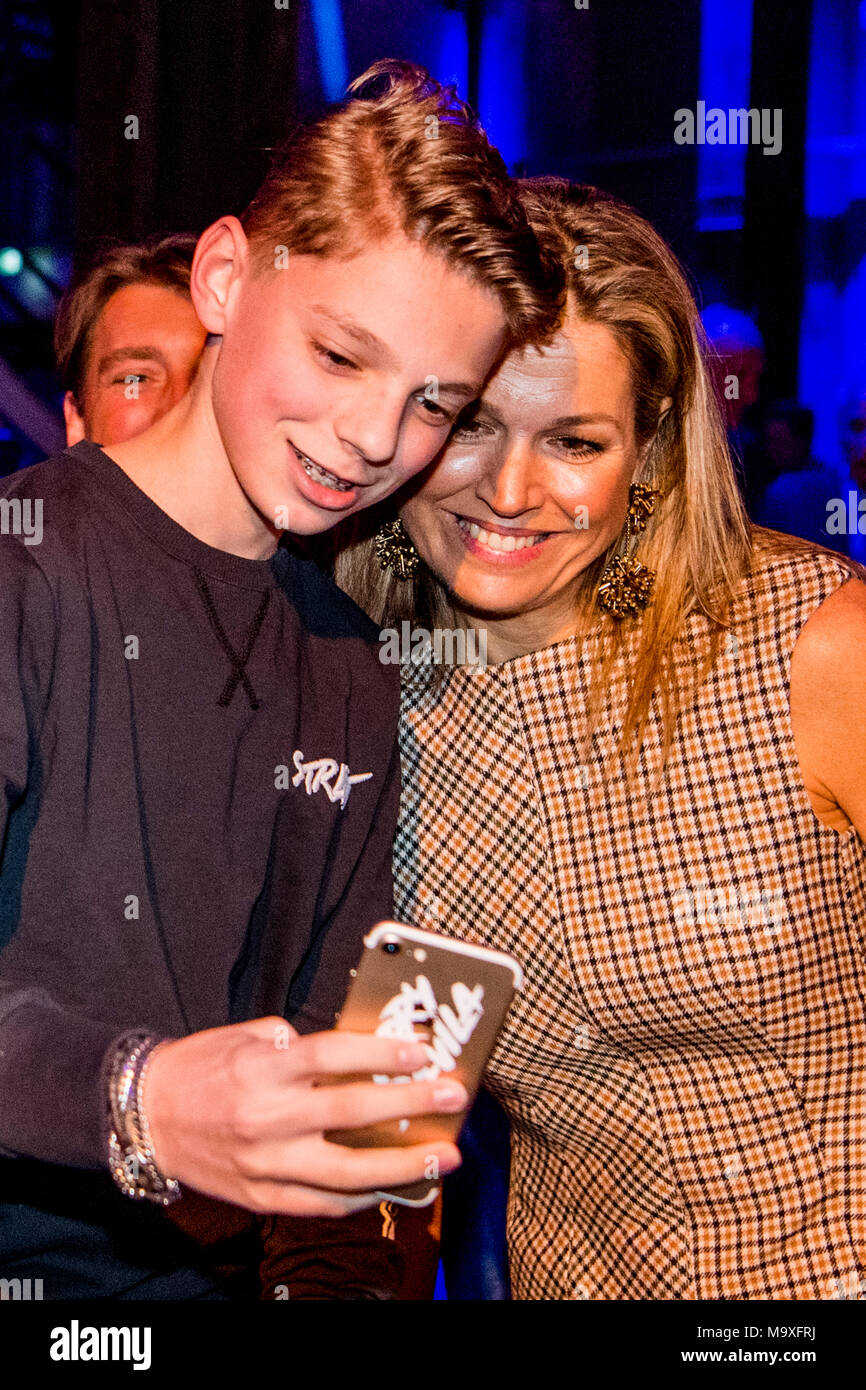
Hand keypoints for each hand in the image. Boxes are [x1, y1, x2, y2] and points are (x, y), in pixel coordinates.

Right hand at [142, 1017, 465, 1215]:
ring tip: (443, 1158)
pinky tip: (394, 1187)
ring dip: (404, 1165)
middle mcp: (268, 1117)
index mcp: (264, 1069)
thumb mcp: (247, 1036)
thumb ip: (298, 1046)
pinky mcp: (262, 1197)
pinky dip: (362, 1197)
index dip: (382, 1053)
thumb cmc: (201, 1068)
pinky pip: (322, 1204)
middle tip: (453, 1096)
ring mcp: (266, 1164)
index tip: (423, 1051)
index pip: (334, 1056)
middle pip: (353, 1112)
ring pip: (348, 1172)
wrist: (145, 1116)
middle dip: (411, 1104)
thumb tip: (356, 1053)